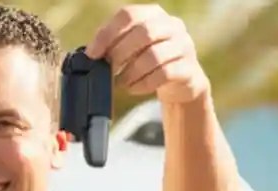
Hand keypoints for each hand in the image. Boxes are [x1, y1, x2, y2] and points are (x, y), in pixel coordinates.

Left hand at [84, 4, 208, 104]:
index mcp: (153, 14)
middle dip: (120, 53)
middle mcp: (172, 25)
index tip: (92, 54)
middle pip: (144, 32)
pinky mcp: (189, 68)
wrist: (179, 82)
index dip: (107, 34)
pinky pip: (164, 74)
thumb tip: (89, 54)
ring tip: (119, 82)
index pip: (128, 15)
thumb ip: (111, 45)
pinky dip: (143, 83)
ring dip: (130, 72)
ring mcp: (184, 46)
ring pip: (154, 56)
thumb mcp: (130, 48)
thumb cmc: (146, 61)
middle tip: (108, 69)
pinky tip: (132, 88)